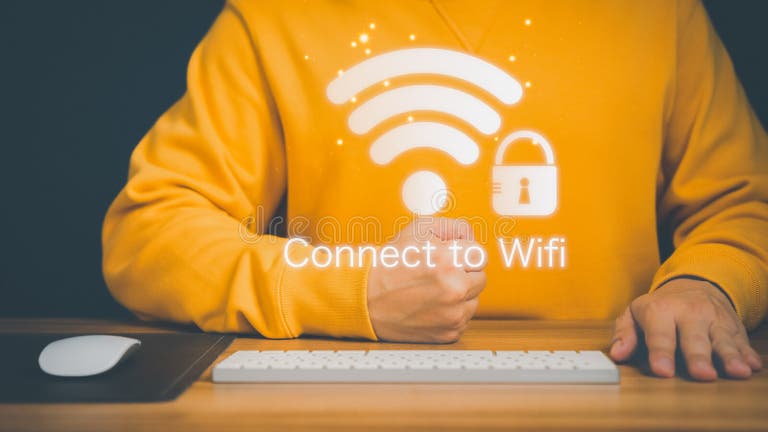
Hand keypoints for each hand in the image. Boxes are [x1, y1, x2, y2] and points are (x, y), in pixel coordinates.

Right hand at [367, 217, 486, 342]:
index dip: (463, 254)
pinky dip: (451, 313)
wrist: (364, 299)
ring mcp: (453, 315)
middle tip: (438, 273)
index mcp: (448, 261)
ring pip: (473, 300)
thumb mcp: (417, 230)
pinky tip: (430, 305)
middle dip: (463, 273)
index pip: (480, 255)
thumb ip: (452, 227)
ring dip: (459, 295)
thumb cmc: (389, 264)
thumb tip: (471, 235)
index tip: (449, 258)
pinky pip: (463, 319)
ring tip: (431, 290)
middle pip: (480, 278)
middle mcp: (454, 290)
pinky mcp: (449, 333)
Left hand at [610, 277, 761, 379]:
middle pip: (694, 338)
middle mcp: (690, 313)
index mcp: (660, 310)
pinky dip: (747, 353)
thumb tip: (617, 353)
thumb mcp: (634, 314)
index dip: (661, 352)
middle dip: (698, 356)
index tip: (663, 370)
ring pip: (723, 339)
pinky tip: (751, 365)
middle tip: (702, 374)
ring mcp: (714, 320)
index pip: (659, 334)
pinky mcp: (733, 327)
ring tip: (737, 371)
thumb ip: (624, 333)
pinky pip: (742, 341)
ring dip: (730, 356)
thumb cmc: (660, 308)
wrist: (694, 285)